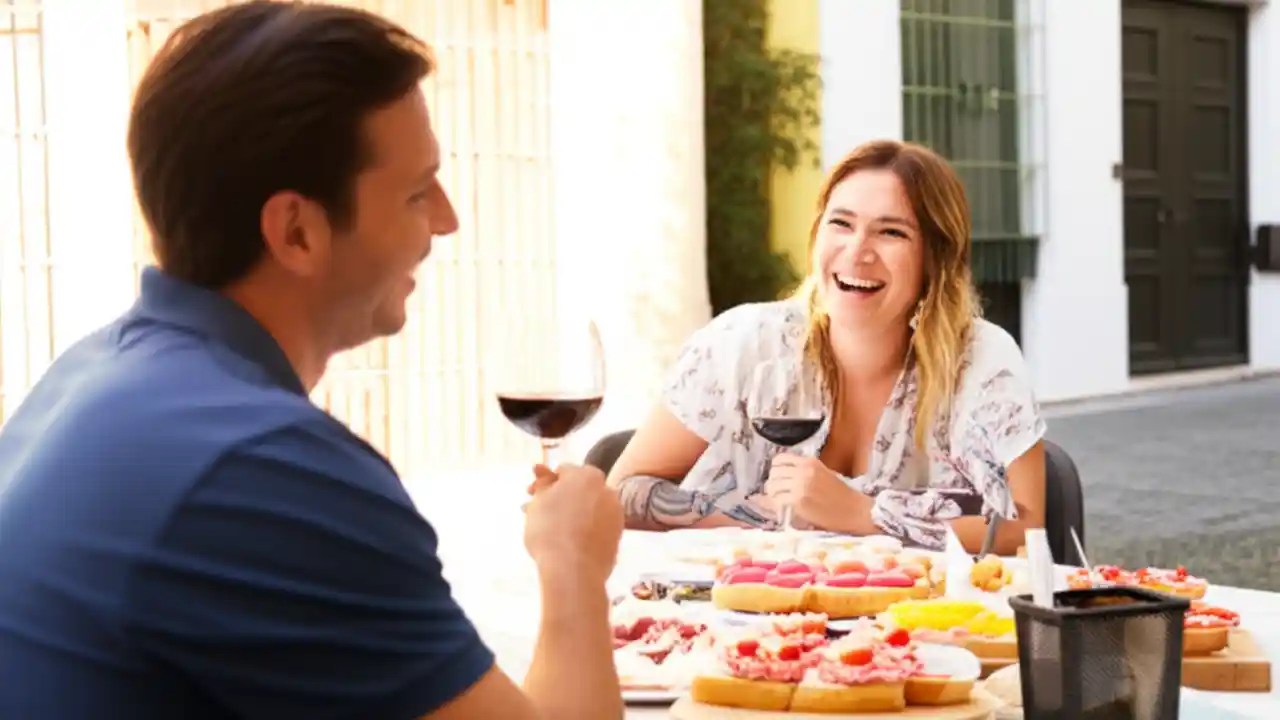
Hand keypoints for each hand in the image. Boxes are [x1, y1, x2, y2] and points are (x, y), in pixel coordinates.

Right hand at [523, 463, 622, 585]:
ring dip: (570, 513)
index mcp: (588, 475)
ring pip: (588, 508)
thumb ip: (542, 484)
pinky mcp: (618, 536)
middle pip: (578, 489)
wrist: (573, 570)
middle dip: (558, 497)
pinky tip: (567, 541)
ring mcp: (616, 514)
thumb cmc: (550, 530)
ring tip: (549, 529)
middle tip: (536, 512)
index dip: (543, 482)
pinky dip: (583, 529)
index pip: (563, 471)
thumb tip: (541, 469)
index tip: (530, 495)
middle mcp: (607, 490)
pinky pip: (596, 526)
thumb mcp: (538, 502)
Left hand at [764, 453, 868, 531]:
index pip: (780, 459)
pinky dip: (777, 505)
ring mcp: (800, 486)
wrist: (854, 510)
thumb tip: (783, 476)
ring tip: (781, 502)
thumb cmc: (842, 495)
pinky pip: (777, 500)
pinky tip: (785, 509)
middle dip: (773, 483)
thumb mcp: (823, 474)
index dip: (775, 469)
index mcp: (809, 462)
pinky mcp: (798, 502)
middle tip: (777, 492)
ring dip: (774, 495)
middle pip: (774, 473)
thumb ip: (804, 471)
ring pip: (773, 487)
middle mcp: (803, 471)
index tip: (778, 477)